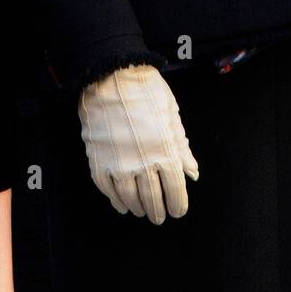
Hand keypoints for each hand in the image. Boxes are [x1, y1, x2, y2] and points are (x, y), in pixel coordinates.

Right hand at [78, 64, 198, 223]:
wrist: (110, 74)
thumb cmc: (145, 88)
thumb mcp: (170, 113)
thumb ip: (181, 146)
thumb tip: (192, 172)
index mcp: (165, 151)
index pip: (175, 190)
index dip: (178, 204)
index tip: (178, 210)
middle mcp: (142, 162)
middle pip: (153, 199)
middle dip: (159, 211)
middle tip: (160, 217)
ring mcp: (118, 163)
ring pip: (130, 198)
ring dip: (138, 208)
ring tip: (142, 212)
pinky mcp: (98, 160)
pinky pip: (107, 189)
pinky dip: (115, 201)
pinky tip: (121, 205)